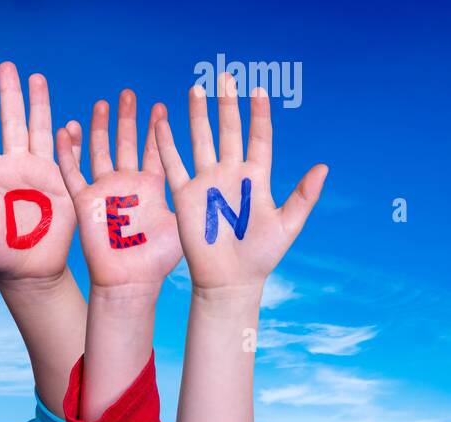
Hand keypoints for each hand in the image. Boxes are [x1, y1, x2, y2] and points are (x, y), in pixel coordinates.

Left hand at [0, 62, 76, 282]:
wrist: (26, 270)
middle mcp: (12, 166)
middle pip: (11, 121)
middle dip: (8, 93)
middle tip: (4, 66)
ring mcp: (38, 172)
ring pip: (39, 130)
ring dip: (38, 104)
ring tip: (35, 77)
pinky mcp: (61, 183)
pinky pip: (68, 157)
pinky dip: (73, 140)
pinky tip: (74, 122)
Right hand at [57, 90, 181, 289]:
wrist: (129, 282)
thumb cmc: (159, 260)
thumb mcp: (187, 221)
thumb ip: (200, 196)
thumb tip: (227, 181)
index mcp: (152, 186)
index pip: (153, 149)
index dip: (155, 128)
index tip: (160, 105)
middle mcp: (127, 184)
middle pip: (125, 143)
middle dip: (127, 118)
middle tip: (129, 93)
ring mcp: (104, 190)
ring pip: (99, 150)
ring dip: (100, 127)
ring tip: (102, 103)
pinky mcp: (85, 201)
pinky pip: (72, 172)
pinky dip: (67, 152)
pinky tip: (64, 131)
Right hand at [156, 74, 327, 289]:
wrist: (229, 279)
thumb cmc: (261, 255)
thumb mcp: (288, 224)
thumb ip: (303, 195)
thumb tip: (323, 167)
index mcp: (256, 178)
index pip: (258, 138)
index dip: (259, 115)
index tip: (259, 91)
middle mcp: (230, 174)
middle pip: (228, 131)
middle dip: (226, 104)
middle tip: (225, 78)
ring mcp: (206, 182)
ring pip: (201, 140)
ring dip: (197, 115)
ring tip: (195, 90)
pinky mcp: (185, 195)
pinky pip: (174, 164)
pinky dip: (167, 144)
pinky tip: (162, 123)